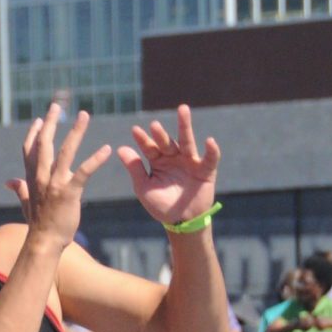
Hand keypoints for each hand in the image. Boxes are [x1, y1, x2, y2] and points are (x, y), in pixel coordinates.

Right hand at [10, 104, 108, 248]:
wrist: (44, 242)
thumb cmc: (38, 224)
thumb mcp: (26, 203)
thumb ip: (20, 189)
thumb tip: (9, 181)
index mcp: (32, 178)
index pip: (30, 149)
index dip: (34, 133)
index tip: (40, 119)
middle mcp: (41, 177)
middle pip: (44, 143)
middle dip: (51, 123)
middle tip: (57, 106)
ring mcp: (55, 184)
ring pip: (65, 152)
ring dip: (76, 132)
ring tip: (85, 115)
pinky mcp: (69, 192)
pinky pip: (84, 172)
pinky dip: (95, 160)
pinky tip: (107, 149)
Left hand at [115, 106, 219, 227]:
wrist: (182, 222)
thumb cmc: (161, 206)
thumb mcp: (144, 188)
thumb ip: (135, 169)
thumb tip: (120, 148)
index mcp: (158, 161)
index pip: (149, 147)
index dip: (143, 140)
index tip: (135, 131)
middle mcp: (174, 157)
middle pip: (167, 141)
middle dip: (161, 133)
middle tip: (154, 125)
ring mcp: (190, 162)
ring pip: (187, 141)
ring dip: (185, 126)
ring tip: (182, 109)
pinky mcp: (206, 170)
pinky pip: (210, 159)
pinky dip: (211, 150)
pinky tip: (209, 141)